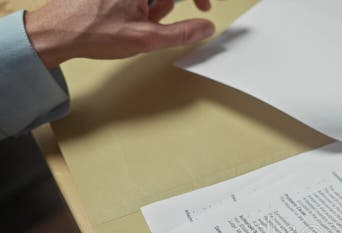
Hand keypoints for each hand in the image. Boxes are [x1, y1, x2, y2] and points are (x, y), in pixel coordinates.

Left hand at [24, 0, 215, 67]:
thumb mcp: (145, 39)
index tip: (204, 7)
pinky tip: (131, 19)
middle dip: (170, 5)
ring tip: (139, 23)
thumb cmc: (92, 31)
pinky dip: (142, 5)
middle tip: (166, 20)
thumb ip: (181, 33)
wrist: (57, 32)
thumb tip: (205, 28)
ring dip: (155, 6)